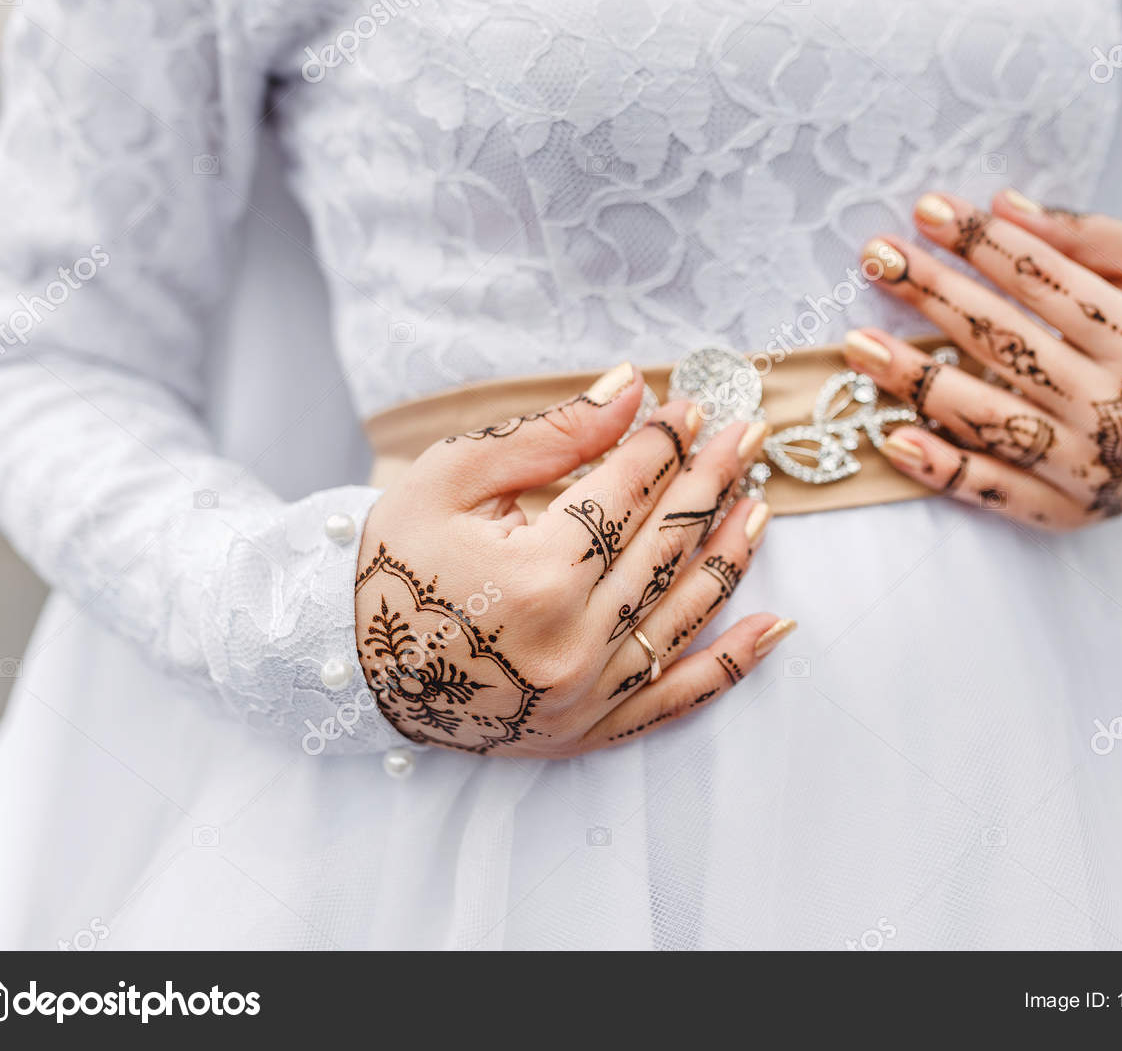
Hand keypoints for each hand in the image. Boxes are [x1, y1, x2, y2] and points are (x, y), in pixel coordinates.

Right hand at [354, 363, 793, 756]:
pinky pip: (678, 698)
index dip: (663, 444)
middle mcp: (570, 643)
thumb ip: (549, 435)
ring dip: (730, 553)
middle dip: (711, 481)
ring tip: (761, 503)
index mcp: (534, 576)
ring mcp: (584, 696)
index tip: (691, 407)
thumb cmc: (393, 561)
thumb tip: (631, 390)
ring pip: (684, 613)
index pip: (625, 494)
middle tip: (747, 436)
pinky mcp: (586, 731)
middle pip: (663, 546)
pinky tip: (775, 625)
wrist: (347, 663)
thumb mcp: (450, 477)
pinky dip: (731, 663)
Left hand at [844, 190, 1121, 529]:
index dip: (986, 244)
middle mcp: (1121, 406)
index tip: (927, 210)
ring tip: (857, 344)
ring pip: (991, 417)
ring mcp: (1091, 465)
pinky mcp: (1065, 512)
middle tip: (875, 258)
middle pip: (1010, 342)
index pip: (1050, 282)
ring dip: (917, 379)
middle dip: (936, 294)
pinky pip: (996, 492)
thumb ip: (1090, 236)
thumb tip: (1005, 206)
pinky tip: (893, 439)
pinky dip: (943, 469)